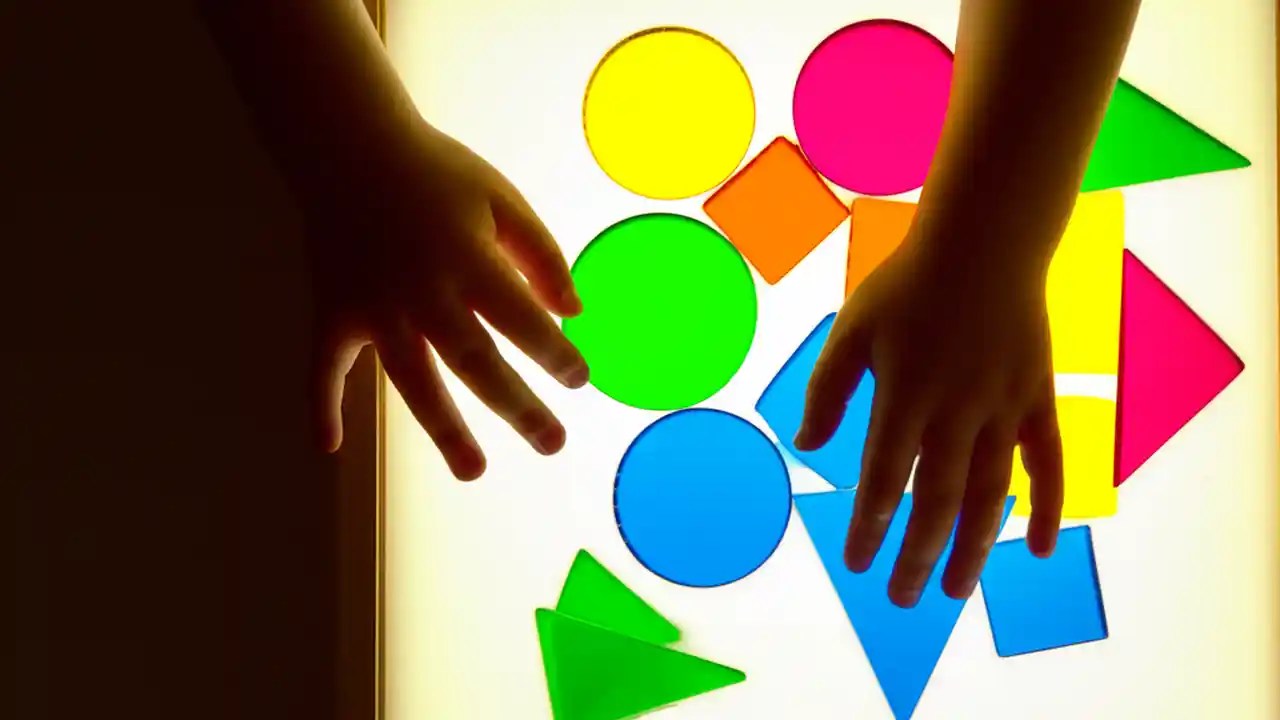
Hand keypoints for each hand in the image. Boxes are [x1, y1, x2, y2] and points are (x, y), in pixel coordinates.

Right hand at [306, 123, 587, 479]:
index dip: (556, 354)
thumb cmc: (437, 173)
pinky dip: (321, 404)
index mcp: (468, 260)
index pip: (522, 321)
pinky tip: (329, 444)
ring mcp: (373, 307)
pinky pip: (324, 364)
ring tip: (473, 471)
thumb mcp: (502, 199)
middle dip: (518, 407)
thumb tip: (575, 313)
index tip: (581, 379)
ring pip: (412, 380)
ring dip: (443, 429)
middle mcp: (422, 292)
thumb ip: (541, 254)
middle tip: (553, 444)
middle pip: (476, 363)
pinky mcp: (333, 310)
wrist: (350, 144)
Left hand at [794, 226, 1063, 607]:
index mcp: (903, 395)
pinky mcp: (1039, 400)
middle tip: (900, 598)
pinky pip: (1050, 463)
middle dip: (915, 554)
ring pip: (991, 494)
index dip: (869, 526)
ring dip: (974, 549)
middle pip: (936, 501)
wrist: (984, 242)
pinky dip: (1048, 507)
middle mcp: (956, 410)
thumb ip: (826, 390)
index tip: (858, 564)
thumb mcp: (851, 330)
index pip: (882, 479)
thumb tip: (804, 448)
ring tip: (955, 591)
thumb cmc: (906, 286)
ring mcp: (1004, 408)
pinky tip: (1040, 549)